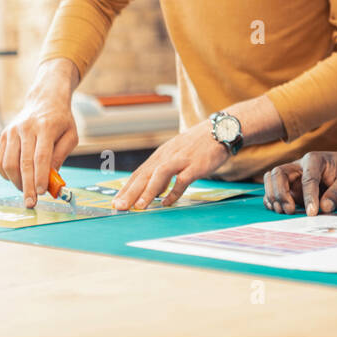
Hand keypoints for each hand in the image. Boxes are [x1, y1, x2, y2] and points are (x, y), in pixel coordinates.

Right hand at [0, 59, 79, 206]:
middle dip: (27, 186)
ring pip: (8, 163)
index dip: (40, 176)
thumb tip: (51, 178)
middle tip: (31, 203)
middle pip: (23, 163)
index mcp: (46, 127)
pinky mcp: (3, 136)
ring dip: (16, 181)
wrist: (44, 100)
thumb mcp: (71, 135)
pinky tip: (16, 178)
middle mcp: (26, 128)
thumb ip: (61, 155)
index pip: (41, 156)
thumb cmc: (61, 121)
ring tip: (26, 190)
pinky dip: (5, 174)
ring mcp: (12, 131)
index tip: (41, 192)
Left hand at [112, 122, 229, 210]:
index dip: (126, 188)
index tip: (116, 201)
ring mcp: (182, 159)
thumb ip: (165, 171)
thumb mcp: (177, 153)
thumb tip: (156, 190)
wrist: (220, 130)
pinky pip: (182, 179)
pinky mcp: (196, 165)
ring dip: (148, 191)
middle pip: (145, 174)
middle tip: (119, 207)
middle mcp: (168, 156)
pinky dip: (174, 192)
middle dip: (130, 192)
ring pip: (160, 175)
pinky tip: (166, 202)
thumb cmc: (198, 145)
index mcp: (161, 154)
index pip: (139, 173)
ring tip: (139, 206)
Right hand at [261, 151, 336, 215]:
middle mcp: (299, 165)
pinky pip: (274, 190)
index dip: (308, 196)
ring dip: (274, 197)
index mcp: (315, 159)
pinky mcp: (290, 186)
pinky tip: (279, 209)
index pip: (307, 178)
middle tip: (290, 210)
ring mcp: (293, 175)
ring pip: (272, 180)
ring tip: (285, 212)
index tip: (312, 213)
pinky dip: (271, 200)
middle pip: (278, 173)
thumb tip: (324, 208)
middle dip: (280, 193)